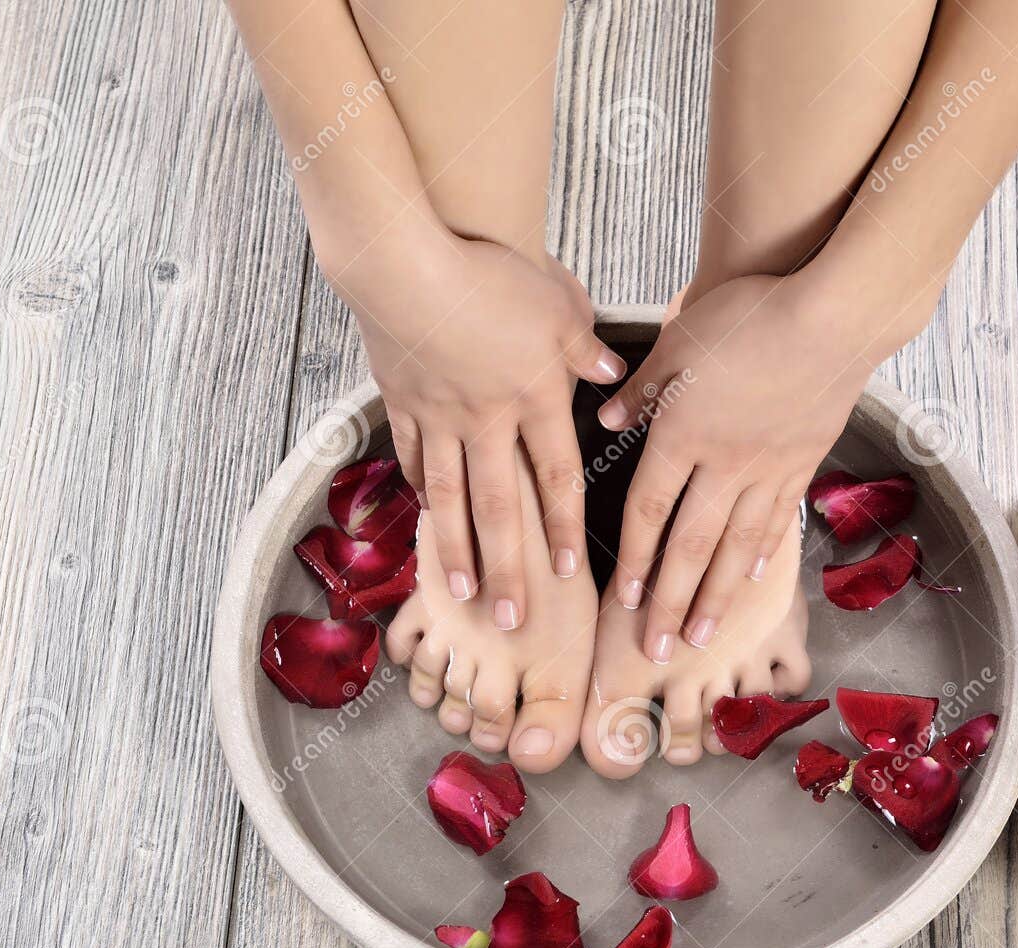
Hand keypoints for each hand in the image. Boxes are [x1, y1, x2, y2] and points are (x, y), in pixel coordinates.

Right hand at [329, 228, 621, 629]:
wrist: (406, 259)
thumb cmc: (490, 274)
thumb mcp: (559, 303)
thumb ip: (587, 346)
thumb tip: (616, 371)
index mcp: (534, 398)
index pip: (558, 477)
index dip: (564, 528)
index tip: (568, 573)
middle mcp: (487, 420)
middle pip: (501, 507)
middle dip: (510, 568)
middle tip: (514, 618)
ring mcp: (439, 415)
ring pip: (451, 497)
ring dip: (457, 551)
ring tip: (461, 594)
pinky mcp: (401, 400)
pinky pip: (415, 455)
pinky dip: (422, 489)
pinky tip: (427, 516)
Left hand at [597, 273, 883, 661]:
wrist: (833, 316)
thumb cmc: (752, 314)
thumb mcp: (680, 338)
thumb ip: (642, 385)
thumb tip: (605, 419)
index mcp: (683, 432)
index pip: (649, 509)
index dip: (634, 560)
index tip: (623, 602)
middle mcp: (724, 463)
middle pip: (690, 546)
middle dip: (670, 604)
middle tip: (657, 650)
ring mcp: (768, 468)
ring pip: (735, 546)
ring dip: (714, 597)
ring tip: (701, 637)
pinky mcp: (803, 462)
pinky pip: (777, 518)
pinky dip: (761, 553)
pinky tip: (751, 578)